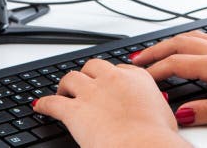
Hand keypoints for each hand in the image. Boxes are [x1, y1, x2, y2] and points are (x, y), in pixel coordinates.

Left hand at [33, 59, 186, 147]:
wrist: (143, 146)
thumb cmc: (157, 137)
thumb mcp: (165, 116)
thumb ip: (156, 108)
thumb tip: (157, 115)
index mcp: (137, 78)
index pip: (120, 69)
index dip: (111, 76)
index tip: (108, 82)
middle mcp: (113, 79)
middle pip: (93, 66)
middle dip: (87, 74)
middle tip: (84, 84)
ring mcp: (92, 93)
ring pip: (71, 78)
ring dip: (65, 85)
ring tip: (62, 92)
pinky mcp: (74, 110)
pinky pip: (53, 102)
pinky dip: (45, 104)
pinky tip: (41, 107)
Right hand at [132, 31, 206, 126]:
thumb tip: (181, 114)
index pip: (176, 64)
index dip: (155, 71)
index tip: (140, 80)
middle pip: (178, 43)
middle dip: (154, 51)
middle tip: (136, 61)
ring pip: (191, 37)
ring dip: (169, 43)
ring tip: (154, 52)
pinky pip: (204, 38)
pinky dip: (186, 41)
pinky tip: (186, 47)